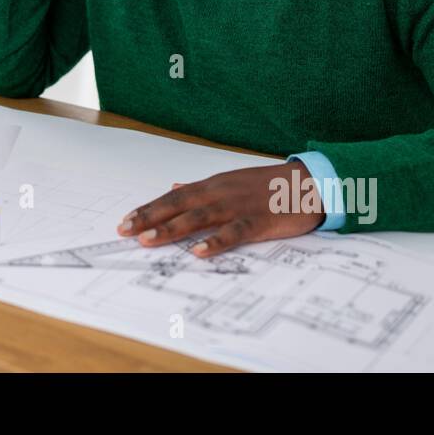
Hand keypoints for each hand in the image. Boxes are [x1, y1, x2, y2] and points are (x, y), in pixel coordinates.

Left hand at [117, 164, 324, 256]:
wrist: (309, 182)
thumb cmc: (267, 185)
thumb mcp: (229, 182)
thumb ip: (200, 188)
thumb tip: (173, 187)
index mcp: (212, 186)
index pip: (172, 197)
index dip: (148, 209)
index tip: (125, 221)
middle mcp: (219, 193)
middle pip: (178, 205)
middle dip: (149, 218)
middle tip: (124, 230)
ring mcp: (237, 206)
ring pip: (199, 217)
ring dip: (172, 228)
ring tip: (148, 240)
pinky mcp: (257, 220)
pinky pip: (233, 232)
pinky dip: (215, 241)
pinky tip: (198, 252)